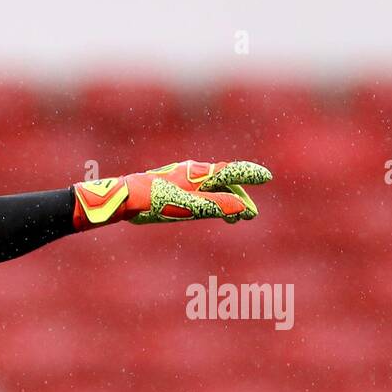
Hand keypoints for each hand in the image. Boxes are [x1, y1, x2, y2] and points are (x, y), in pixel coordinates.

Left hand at [72, 160, 271, 228]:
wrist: (125, 198)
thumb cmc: (156, 201)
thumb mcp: (189, 206)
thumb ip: (216, 205)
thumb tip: (244, 207)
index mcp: (200, 174)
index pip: (232, 171)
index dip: (249, 175)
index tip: (266, 177)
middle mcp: (193, 172)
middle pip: (223, 182)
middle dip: (239, 198)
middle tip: (250, 215)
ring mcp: (182, 178)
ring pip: (210, 188)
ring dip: (225, 201)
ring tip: (234, 220)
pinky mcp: (171, 186)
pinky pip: (198, 192)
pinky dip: (209, 202)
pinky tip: (209, 212)